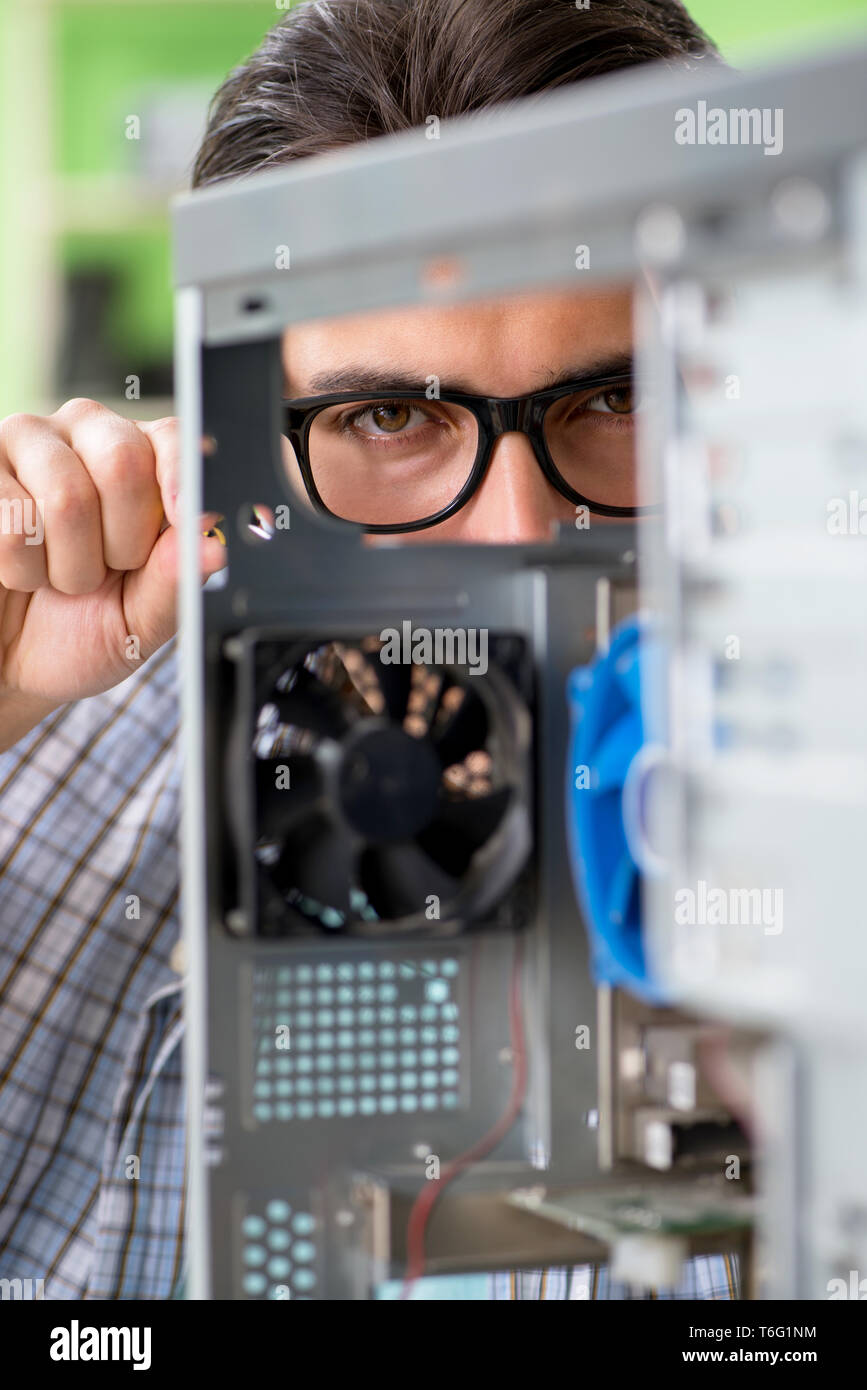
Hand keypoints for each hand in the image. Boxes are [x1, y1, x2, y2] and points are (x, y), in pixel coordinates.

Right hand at [0, 400, 225, 747]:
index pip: (174, 439)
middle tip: (108, 569)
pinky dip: (21, 569)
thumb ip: (176, 583)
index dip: (181, 479)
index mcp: (143, 460)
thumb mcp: (142, 620)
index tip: (183, 520)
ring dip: (68, 565)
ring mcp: (27, 444)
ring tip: (59, 576)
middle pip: (124, 461)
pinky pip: (11, 523)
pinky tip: (20, 570)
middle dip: (122, 540)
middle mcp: (87, 436)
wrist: (15, 661)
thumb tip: (213, 547)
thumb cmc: (82, 630)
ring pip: (66, 497)